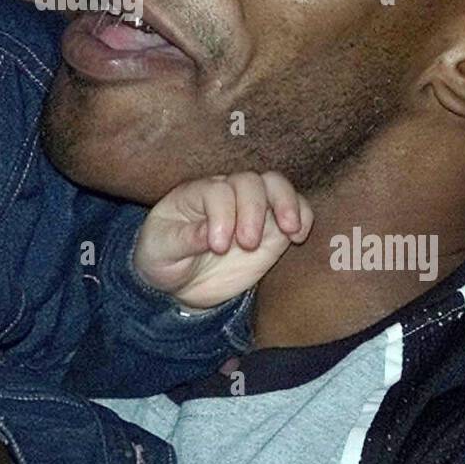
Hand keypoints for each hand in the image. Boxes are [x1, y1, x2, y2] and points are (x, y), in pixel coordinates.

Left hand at [133, 171, 311, 310]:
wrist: (180, 281)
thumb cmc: (164, 259)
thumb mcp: (161, 252)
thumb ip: (183, 240)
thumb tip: (207, 234)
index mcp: (194, 194)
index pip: (216, 191)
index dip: (222, 214)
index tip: (218, 246)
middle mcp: (225, 193)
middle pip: (248, 181)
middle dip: (252, 210)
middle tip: (247, 243)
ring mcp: (251, 208)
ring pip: (275, 185)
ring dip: (286, 203)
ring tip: (289, 229)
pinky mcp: (272, 226)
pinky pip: (296, 208)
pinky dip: (303, 216)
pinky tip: (297, 237)